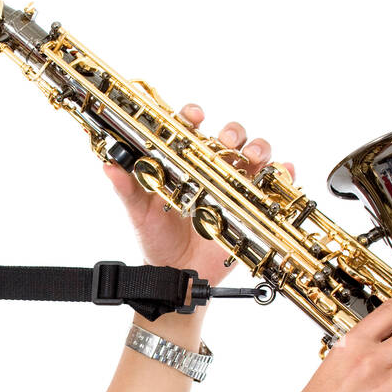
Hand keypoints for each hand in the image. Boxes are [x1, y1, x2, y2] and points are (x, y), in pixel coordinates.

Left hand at [102, 102, 293, 289]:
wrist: (176, 275)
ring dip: (259, 149)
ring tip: (254, 158)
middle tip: (227, 143)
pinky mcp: (250, 207)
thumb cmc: (157, 240)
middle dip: (232, 133)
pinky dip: (283, 174)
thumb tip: (108, 166)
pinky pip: (273, 186)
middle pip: (229, 138)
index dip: (193, 117)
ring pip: (254, 156)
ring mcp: (233, 187)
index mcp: (183, 164)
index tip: (193, 116)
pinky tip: (283, 172)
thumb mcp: (140, 214)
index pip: (190, 130)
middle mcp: (210, 170)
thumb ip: (128, 189)